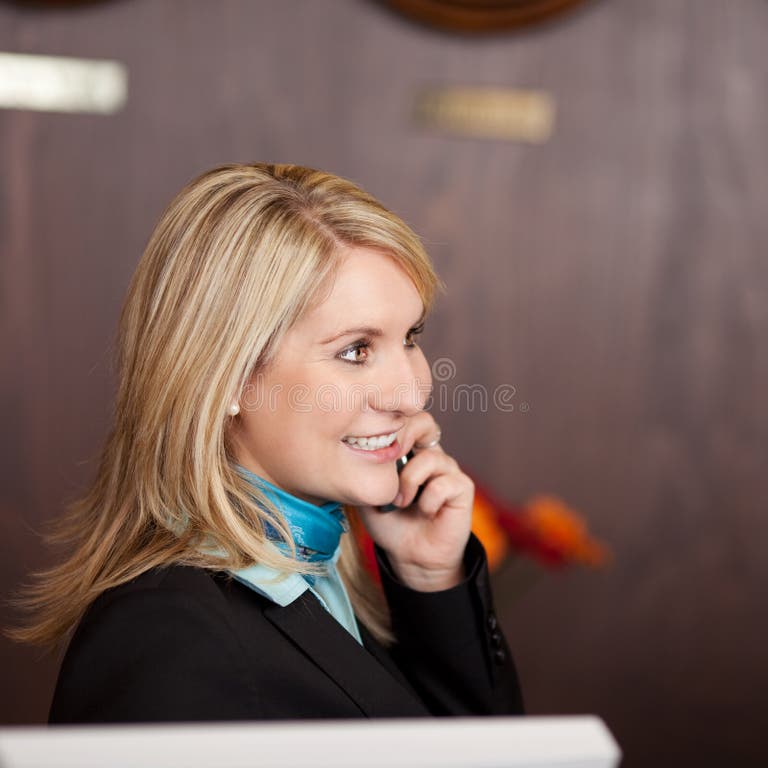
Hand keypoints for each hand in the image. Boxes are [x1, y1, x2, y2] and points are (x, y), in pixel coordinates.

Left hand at [358, 413, 473, 591]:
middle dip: (403, 438)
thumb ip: (364, 469)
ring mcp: (449, 470)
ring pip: (431, 457)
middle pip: (425, 422)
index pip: (407, 417)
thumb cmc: (390, 523)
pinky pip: (444, 484)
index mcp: (409, 450)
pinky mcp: (462, 489)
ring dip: (409, 482)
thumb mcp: (368, 491)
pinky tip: (425, 512)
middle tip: (390, 462)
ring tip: (400, 502)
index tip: (375, 445)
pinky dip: (428, 500)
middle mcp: (431, 454)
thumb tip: (357, 448)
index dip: (392, 424)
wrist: (409, 555)